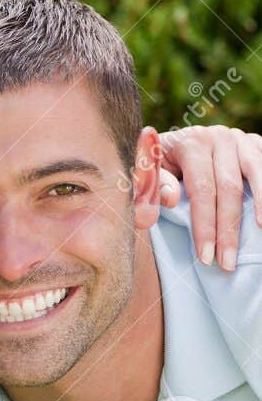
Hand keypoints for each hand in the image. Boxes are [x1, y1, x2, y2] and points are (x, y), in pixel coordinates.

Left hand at [157, 125, 261, 269]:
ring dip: (260, 210)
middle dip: (228, 230)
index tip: (205, 256)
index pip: (201, 189)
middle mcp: (220, 137)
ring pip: (257, 176)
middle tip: (226, 263)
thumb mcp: (150, 173)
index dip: (204, 225)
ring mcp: (241, 139)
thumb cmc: (162, 165)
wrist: (178, 144)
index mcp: (191, 142)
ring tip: (260, 237)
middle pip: (230, 188)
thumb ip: (153, 186)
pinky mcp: (255, 144)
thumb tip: (170, 199)